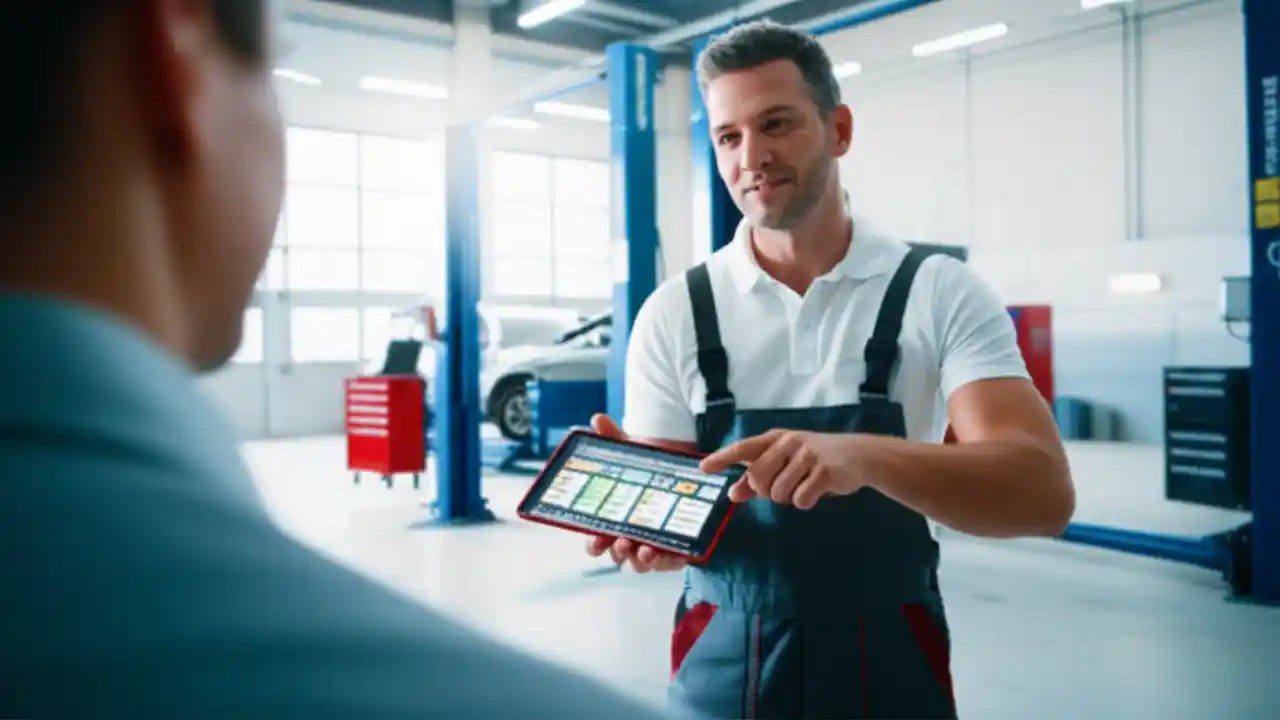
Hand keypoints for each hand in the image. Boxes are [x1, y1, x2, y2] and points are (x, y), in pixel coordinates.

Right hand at [582, 414, 689, 572]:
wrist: (680, 468)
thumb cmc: (648, 465)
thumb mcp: (631, 450)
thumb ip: (613, 436)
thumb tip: (596, 419)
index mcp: (612, 520)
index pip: (596, 540)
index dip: (594, 544)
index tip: (596, 541)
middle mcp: (628, 535)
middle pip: (617, 555)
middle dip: (619, 553)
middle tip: (625, 543)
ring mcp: (650, 543)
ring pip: (641, 564)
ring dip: (642, 562)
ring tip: (647, 550)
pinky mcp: (673, 546)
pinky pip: (671, 562)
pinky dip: (672, 562)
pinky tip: (678, 557)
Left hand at [700, 429, 867, 509]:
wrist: (858, 455)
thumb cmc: (814, 459)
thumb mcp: (785, 461)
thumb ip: (757, 477)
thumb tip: (733, 494)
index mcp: (776, 438)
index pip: (743, 448)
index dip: (722, 458)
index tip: (703, 468)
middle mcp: (789, 443)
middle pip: (759, 479)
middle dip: (766, 492)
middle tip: (784, 487)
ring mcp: (808, 456)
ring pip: (779, 493)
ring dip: (788, 498)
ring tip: (804, 485)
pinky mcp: (825, 472)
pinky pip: (801, 499)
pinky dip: (806, 502)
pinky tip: (817, 491)